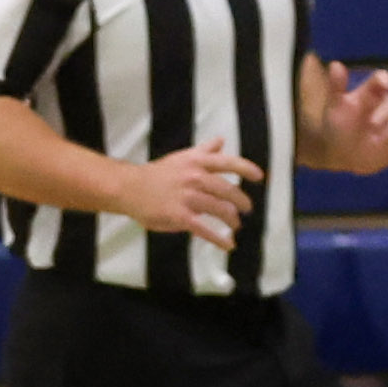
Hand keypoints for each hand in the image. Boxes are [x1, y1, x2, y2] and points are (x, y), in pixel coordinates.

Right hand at [124, 141, 261, 248]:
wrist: (128, 188)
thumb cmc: (156, 174)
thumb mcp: (180, 158)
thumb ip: (203, 151)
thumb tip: (221, 141)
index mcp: (196, 162)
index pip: (228, 163)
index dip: (246, 169)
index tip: (259, 177)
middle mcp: (194, 177)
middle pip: (227, 190)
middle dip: (241, 202)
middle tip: (246, 209)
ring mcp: (187, 197)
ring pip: (219, 209)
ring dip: (231, 220)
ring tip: (235, 225)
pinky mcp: (179, 216)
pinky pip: (204, 229)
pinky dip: (219, 238)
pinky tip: (228, 245)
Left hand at [313, 60, 387, 175]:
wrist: (339, 155)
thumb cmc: (338, 126)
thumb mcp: (334, 107)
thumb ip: (336, 87)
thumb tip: (335, 64)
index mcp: (371, 93)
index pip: (382, 80)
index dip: (384, 81)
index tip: (384, 84)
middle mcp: (385, 106)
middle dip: (384, 112)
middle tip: (371, 124)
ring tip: (371, 140)